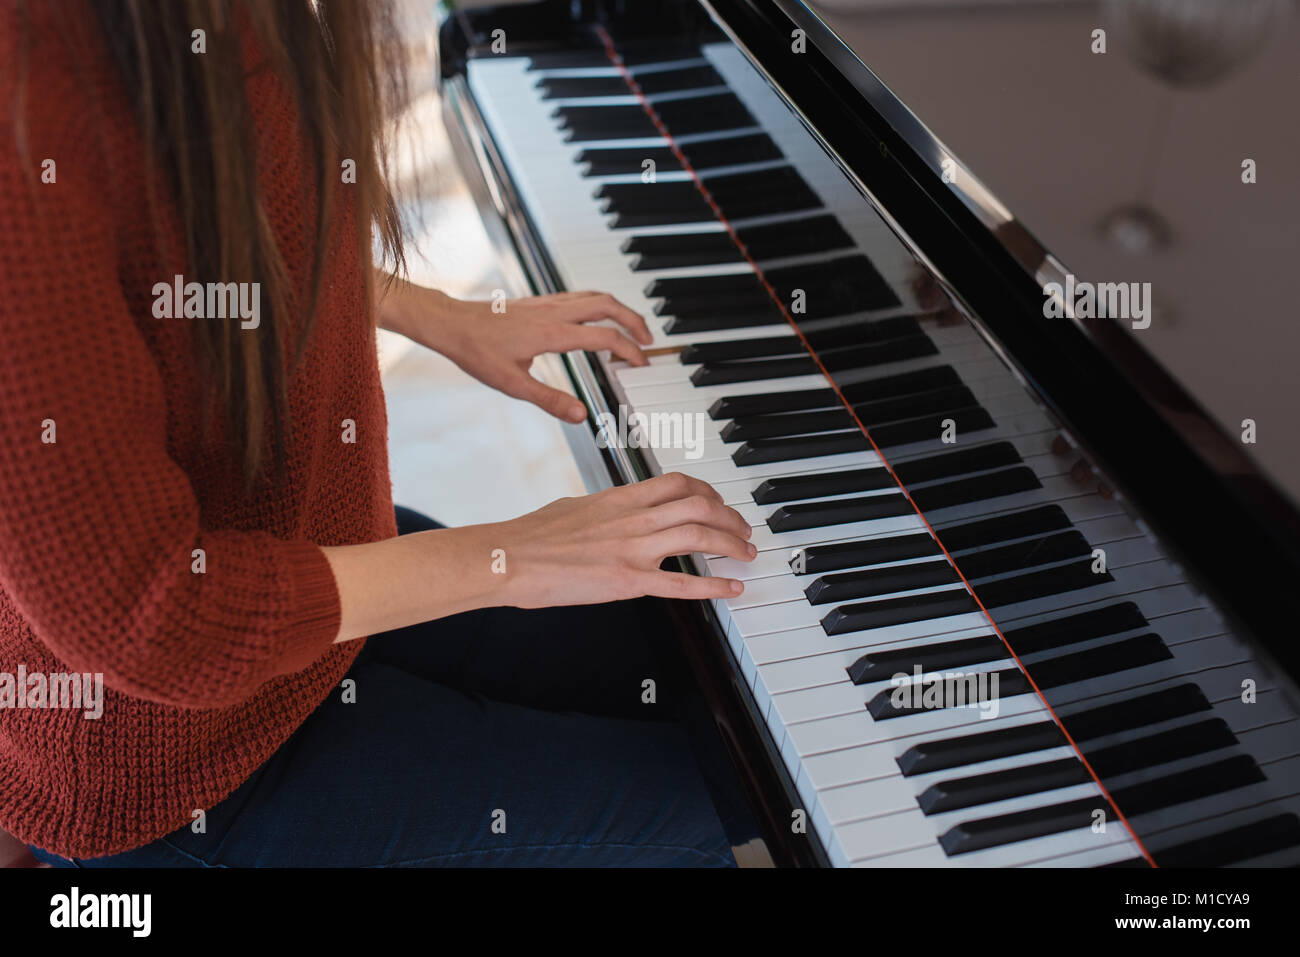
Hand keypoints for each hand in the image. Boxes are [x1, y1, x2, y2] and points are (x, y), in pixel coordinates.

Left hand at [382, 284, 652, 422]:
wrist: (451, 323)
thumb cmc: (476, 351)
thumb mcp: (513, 384)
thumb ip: (550, 400)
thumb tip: (581, 415)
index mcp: (553, 333)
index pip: (604, 337)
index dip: (629, 351)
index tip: (642, 364)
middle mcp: (554, 312)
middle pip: (609, 305)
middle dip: (635, 321)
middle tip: (649, 342)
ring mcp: (548, 303)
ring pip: (596, 295)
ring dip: (619, 309)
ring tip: (631, 328)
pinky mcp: (540, 301)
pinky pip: (580, 295)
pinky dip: (600, 304)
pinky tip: (597, 317)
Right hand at [489, 473, 755, 607]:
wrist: (509, 557)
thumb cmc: (532, 536)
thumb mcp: (574, 507)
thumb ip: (603, 510)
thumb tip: (614, 513)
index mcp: (619, 498)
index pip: (678, 483)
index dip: (708, 490)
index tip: (719, 502)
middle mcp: (632, 518)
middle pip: (699, 504)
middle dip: (730, 517)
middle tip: (743, 531)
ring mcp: (632, 549)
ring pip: (698, 535)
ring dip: (731, 543)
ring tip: (746, 554)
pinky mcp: (627, 581)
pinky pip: (681, 583)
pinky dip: (713, 585)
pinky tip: (732, 588)